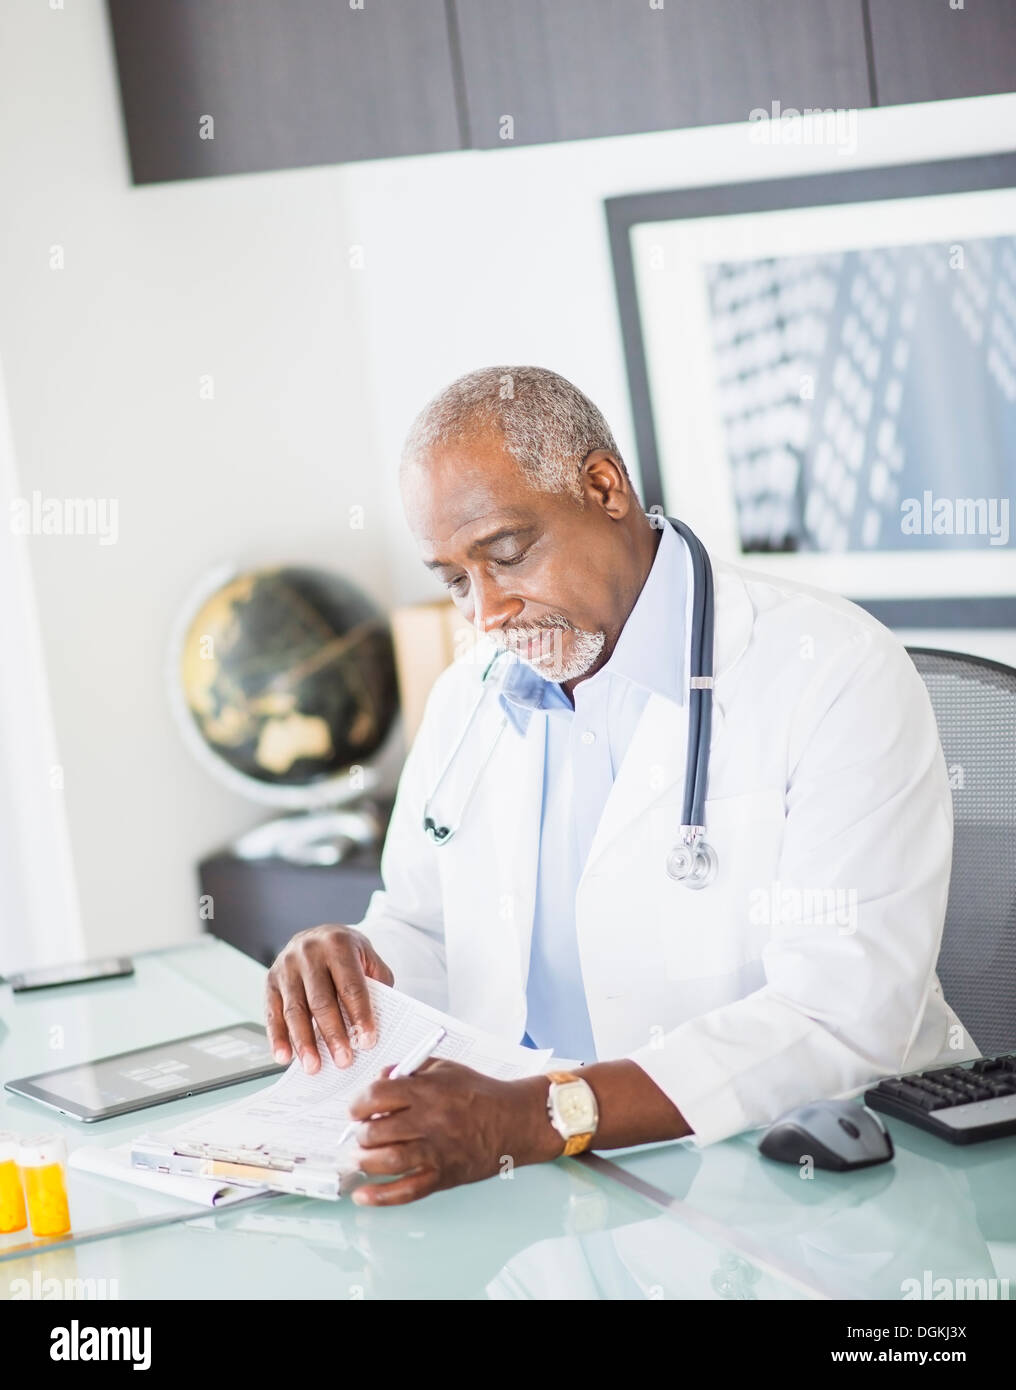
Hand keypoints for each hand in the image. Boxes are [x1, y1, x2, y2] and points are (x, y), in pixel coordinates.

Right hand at [265, 924, 393, 1073]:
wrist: (319, 935)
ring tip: (314, 1066)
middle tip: (343, 1060)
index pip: (351, 986)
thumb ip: (377, 986)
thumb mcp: (369, 958)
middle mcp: (309, 953)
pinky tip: (284, 1057)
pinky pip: (272, 1013)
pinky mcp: (270, 981)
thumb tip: (378, 1025)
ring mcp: (286, 967)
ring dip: (304, 1042)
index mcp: (338, 944)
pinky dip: (277, 1037)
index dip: (360, 1015)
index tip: (367, 1041)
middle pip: (321, 1001)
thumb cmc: (347, 953)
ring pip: (295, 1010)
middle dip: (333, 1034)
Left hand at [346, 1060, 561, 1206]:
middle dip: (361, 1135)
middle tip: (361, 1135)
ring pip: (388, 1161)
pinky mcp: (444, 1176)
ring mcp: (437, 1151)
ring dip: (365, 1161)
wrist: (516, 1120)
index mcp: (427, 1091)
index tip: (356, 1110)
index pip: (377, 1096)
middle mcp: (429, 1121)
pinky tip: (362, 1195)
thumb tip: (379, 1079)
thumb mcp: (445, 1069)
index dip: (358, 1104)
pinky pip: (408, 1191)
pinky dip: (381, 1196)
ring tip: (360, 1158)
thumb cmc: (480, 1094)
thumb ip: (409, 1071)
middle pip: (377, 1131)